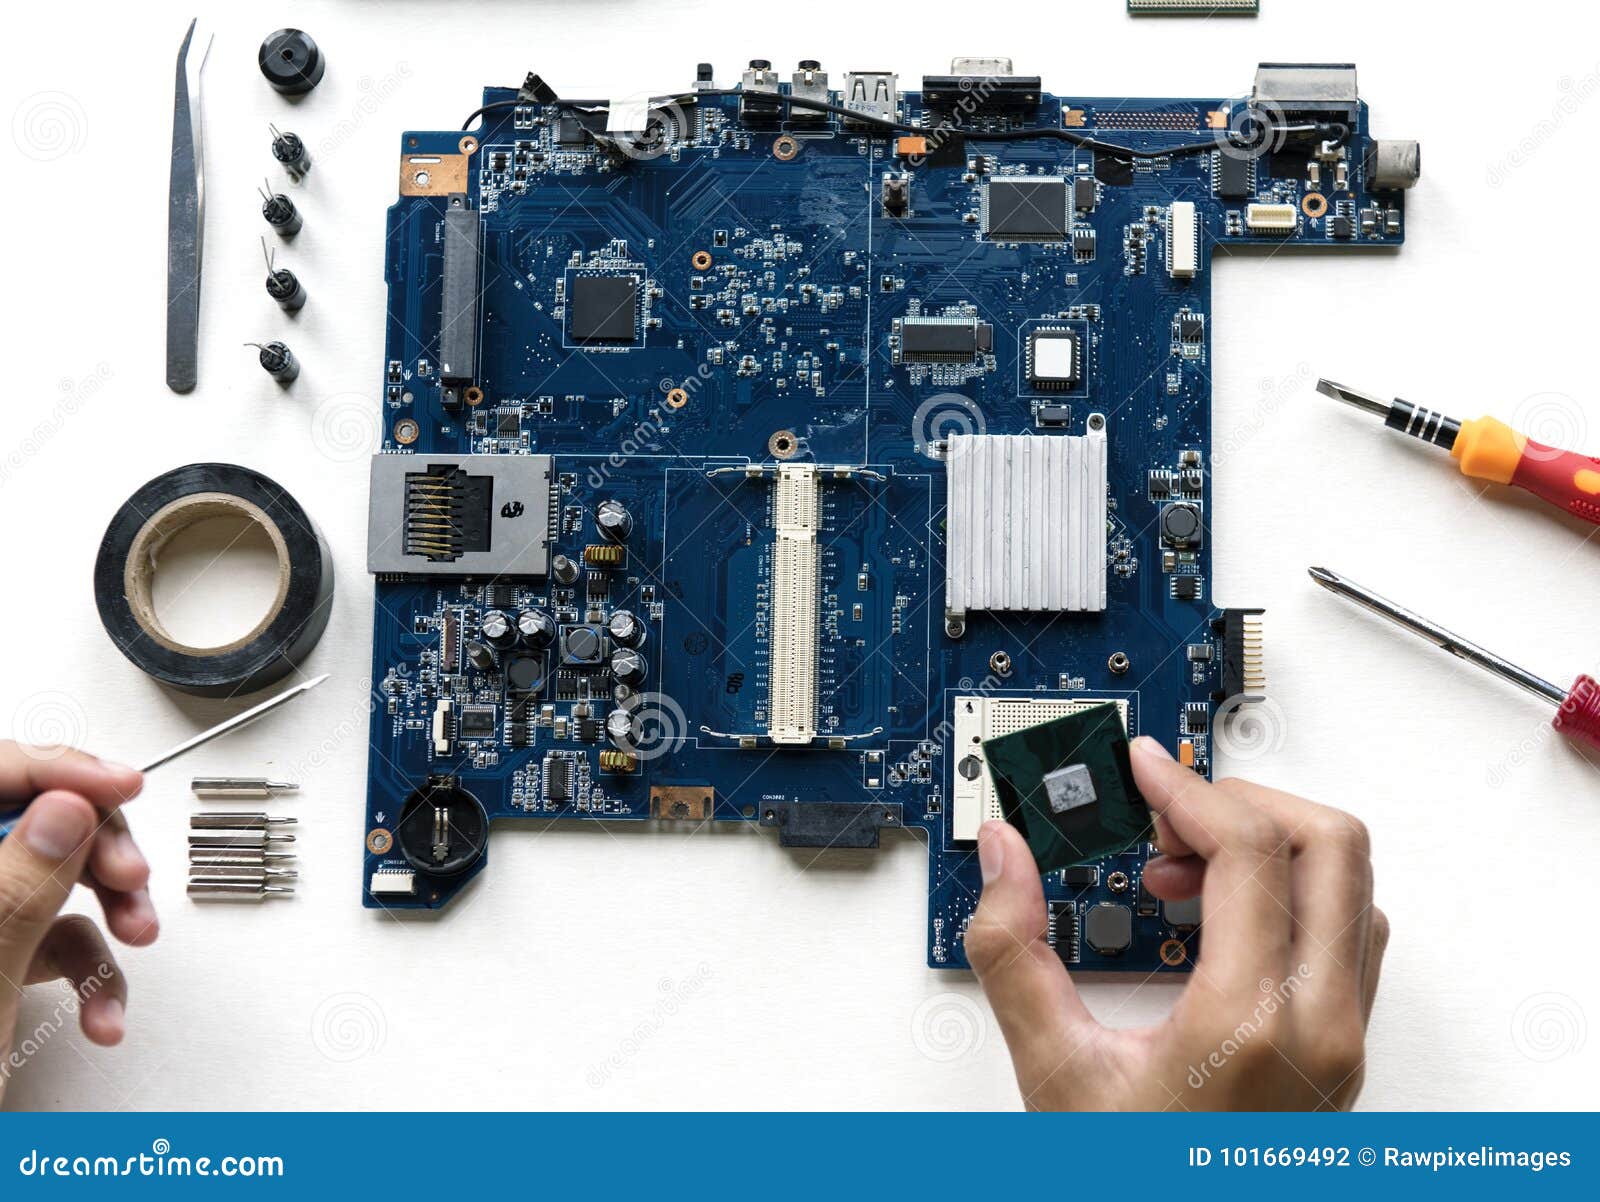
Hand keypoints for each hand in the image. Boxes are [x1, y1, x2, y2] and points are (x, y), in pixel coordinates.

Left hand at [0, 743, 157, 1100]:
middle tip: (130, 872)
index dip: (56, 772)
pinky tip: (103, 1012)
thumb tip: (63, 807)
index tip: (119, 785)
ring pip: (51, 880)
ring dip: (110, 910)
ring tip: (137, 935)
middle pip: (28, 822)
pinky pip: (56, 942)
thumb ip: (17, 885)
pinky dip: (95, 973)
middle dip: (95, 846)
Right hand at [966, 735, 1386, 1110]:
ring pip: (1349, 886)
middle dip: (1244, 802)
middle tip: (1169, 809)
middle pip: (1331, 846)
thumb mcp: (1054, 1070)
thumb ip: (1013, 951)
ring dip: (1270, 847)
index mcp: (1251, 1023)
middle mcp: (1321, 1027)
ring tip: (1181, 869)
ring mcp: (1343, 1039)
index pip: (1253, 850)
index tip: (1144, 769)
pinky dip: (1289, 893)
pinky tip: (1216, 916)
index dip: (1192, 788)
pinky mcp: (1341, 1047)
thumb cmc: (1133, 1180)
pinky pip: (1344, 931)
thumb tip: (1003, 859)